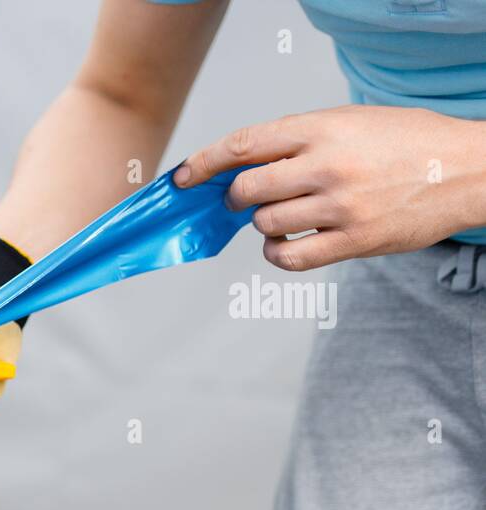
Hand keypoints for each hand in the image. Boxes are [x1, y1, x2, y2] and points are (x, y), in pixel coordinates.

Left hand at [175, 105, 485, 269]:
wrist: (466, 169)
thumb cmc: (404, 143)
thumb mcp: (350, 122)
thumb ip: (298, 140)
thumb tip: (240, 164)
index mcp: (323, 128)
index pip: (244, 145)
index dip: (204, 163)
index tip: (182, 178)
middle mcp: (328, 165)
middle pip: (246, 189)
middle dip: (233, 197)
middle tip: (239, 199)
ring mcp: (340, 205)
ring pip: (264, 223)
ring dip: (262, 223)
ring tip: (282, 215)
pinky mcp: (353, 240)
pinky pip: (290, 257)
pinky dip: (276, 252)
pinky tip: (284, 243)